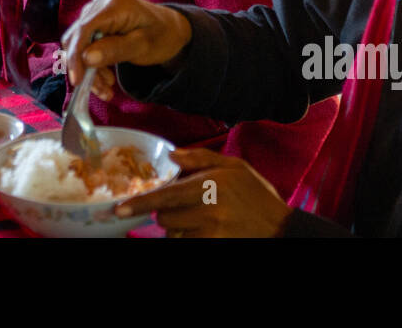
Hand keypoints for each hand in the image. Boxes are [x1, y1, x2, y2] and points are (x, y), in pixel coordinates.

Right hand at [62, 0, 192, 101]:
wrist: (171, 29)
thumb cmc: (162, 35)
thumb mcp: (143, 46)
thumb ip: (115, 50)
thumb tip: (85, 58)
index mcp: (114, 4)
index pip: (84, 29)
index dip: (76, 56)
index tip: (77, 82)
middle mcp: (100, 3)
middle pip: (78, 38)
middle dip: (84, 67)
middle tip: (101, 90)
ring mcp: (96, 11)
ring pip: (79, 45)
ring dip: (90, 70)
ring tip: (107, 89)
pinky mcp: (96, 22)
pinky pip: (86, 45)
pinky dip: (93, 64)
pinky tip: (106, 78)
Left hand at [115, 148, 291, 237]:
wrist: (281, 228)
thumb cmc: (256, 195)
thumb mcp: (234, 167)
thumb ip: (201, 159)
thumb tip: (173, 155)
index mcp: (210, 185)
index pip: (166, 196)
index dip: (140, 204)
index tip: (119, 210)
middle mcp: (208, 211)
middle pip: (164, 218)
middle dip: (166, 212)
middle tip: (183, 206)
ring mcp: (211, 233)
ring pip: (174, 234)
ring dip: (178, 227)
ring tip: (199, 219)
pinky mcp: (214, 246)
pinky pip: (187, 243)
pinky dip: (188, 237)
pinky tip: (203, 230)